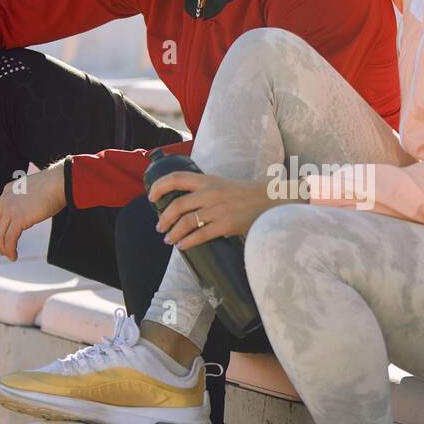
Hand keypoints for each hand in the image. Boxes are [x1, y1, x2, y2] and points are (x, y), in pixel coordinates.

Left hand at [0, 164, 67, 261]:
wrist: (59, 183)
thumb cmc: (53, 185)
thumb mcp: (32, 191)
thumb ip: (25, 200)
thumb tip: (28, 212)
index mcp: (8, 191)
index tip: (2, 237)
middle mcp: (5, 200)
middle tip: (1, 250)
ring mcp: (10, 209)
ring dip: (2, 248)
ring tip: (9, 256)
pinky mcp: (19, 219)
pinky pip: (10, 239)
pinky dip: (10, 250)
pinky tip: (14, 256)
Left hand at [148, 171, 282, 249]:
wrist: (272, 201)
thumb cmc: (248, 194)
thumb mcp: (224, 184)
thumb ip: (206, 190)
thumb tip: (186, 205)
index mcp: (208, 180)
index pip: (176, 177)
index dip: (159, 186)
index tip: (151, 196)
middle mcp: (211, 193)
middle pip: (177, 205)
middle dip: (164, 219)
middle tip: (160, 227)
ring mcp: (218, 209)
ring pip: (185, 222)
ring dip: (173, 233)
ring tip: (169, 240)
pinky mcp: (226, 225)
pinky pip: (200, 235)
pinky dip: (187, 242)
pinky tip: (182, 246)